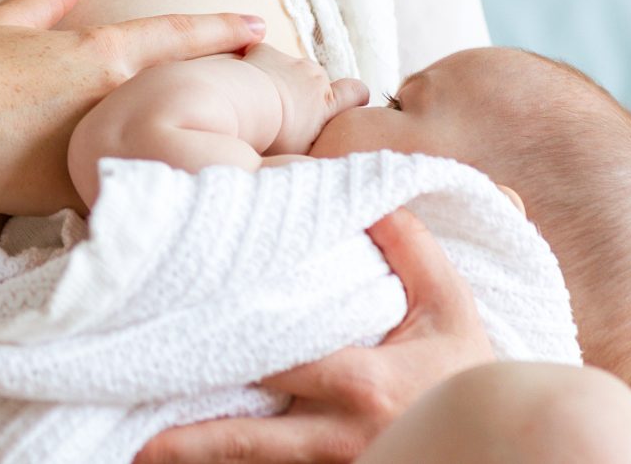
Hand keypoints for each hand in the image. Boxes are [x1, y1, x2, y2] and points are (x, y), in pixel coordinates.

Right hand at [0, 0, 265, 217]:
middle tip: (256, 91)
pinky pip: (124, 181)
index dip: (223, 28)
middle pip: (182, 94)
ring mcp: (102, 150)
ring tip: (213, 140)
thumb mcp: (4, 25)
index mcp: (99, 54)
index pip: (177, 35)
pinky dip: (139, 177)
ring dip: (181, 139)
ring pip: (157, 141)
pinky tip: (158, 185)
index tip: (261, 27)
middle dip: (215, 92)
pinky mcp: (82, 193)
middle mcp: (112, 102)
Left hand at [134, 209, 493, 462]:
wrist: (509, 444)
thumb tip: (358, 192)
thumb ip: (405, 244)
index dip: (218, 341)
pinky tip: (180, 463)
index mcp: (364, 383)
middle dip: (186, 435)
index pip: (275, 360)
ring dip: (198, 462)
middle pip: (247, 439)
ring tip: (134, 453)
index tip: (166, 328)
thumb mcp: (449, 300)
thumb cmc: (470, 367)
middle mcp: (342, 438)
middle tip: (121, 422)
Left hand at [240, 45, 370, 154]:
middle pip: (318, 82)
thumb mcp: (305, 150)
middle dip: (305, 93)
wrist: (243, 108)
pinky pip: (265, 58)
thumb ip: (320, 143)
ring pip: (290, 70)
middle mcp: (315, 76)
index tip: (349, 101)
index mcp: (327, 101)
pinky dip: (258, 68)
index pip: (356, 91)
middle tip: (285, 113)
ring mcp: (291, 62)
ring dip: (280, 81)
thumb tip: (327, 149)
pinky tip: (246, 84)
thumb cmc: (274, 138)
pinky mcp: (266, 51)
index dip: (355, 95)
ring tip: (260, 102)